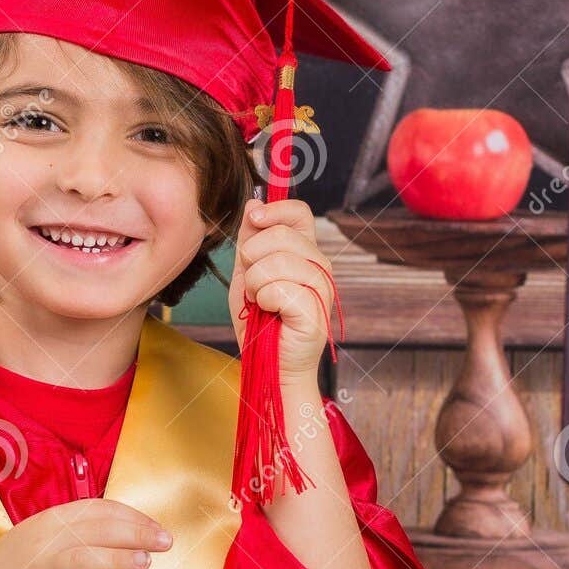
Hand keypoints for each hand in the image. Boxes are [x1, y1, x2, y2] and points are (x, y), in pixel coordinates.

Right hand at [0, 499, 173, 568]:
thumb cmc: (14, 567)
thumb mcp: (41, 537)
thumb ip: (77, 530)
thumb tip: (127, 527)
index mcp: (50, 522)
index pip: (97, 510)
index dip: (131, 516)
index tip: (157, 526)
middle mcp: (44, 542)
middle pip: (95, 531)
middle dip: (135, 533)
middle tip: (166, 541)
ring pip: (81, 560)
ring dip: (115, 560)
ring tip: (145, 562)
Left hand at [227, 197, 335, 386]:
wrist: (268, 365)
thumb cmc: (260, 322)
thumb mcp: (247, 273)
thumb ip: (251, 240)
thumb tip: (253, 204)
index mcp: (305, 252)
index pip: (300, 212)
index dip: (275, 209)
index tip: (254, 220)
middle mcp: (319, 266)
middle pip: (280, 234)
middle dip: (251, 257)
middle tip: (254, 285)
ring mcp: (322, 288)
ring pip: (275, 261)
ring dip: (254, 284)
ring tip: (260, 301)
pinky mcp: (315, 311)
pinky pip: (277, 289)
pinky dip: (263, 301)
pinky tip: (270, 313)